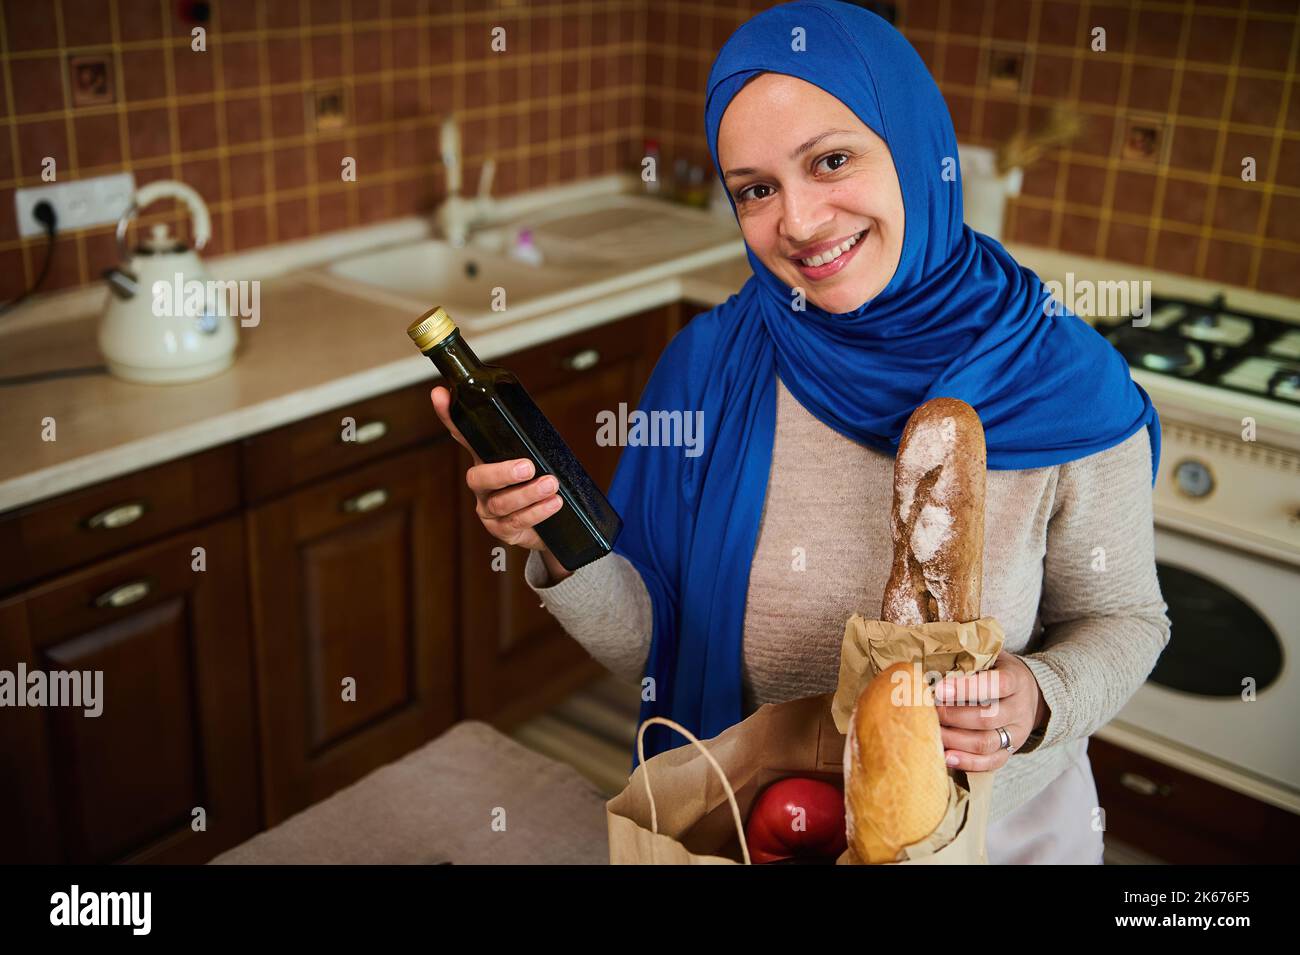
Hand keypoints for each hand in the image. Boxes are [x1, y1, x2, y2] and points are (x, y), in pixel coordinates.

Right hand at [430, 386, 570, 581]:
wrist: (551, 526)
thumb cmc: (538, 486)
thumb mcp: (537, 459)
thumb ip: (531, 441)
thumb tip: (536, 418)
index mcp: (486, 460)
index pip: (464, 435)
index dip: (449, 416)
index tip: (440, 395)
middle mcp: (482, 485)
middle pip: (478, 478)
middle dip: (502, 473)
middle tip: (528, 467)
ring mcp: (489, 510)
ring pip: (501, 504)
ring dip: (528, 494)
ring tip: (551, 485)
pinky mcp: (503, 531)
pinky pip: (516, 522)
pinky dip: (536, 512)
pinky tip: (553, 503)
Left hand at [933, 651, 1046, 772]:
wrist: (1032, 695)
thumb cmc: (998, 672)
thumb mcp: (993, 658)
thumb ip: (969, 658)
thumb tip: (928, 653)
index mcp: (1016, 680)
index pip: (997, 684)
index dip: (968, 688)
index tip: (939, 688)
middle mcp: (1020, 709)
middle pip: (987, 718)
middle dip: (952, 716)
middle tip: (926, 711)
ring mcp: (1017, 733)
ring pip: (986, 742)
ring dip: (954, 740)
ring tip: (930, 732)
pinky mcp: (1010, 752)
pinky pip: (990, 762)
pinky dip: (967, 762)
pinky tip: (945, 756)